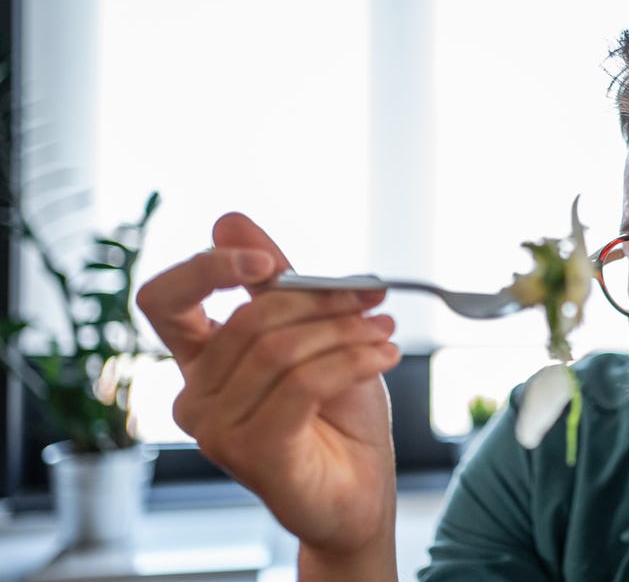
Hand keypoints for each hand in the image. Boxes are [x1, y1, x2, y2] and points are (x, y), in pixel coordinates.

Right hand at [137, 213, 400, 574]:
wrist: (360, 488)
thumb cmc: (335, 414)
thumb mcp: (313, 333)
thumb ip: (277, 283)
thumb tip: (229, 220)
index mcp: (200, 358)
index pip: (164, 299)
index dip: (207, 269)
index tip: (269, 263)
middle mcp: (195, 394)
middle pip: (249, 318)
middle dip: (321, 300)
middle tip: (371, 297)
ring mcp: (215, 427)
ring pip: (280, 349)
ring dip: (346, 332)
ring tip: (384, 332)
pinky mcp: (251, 451)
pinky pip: (302, 383)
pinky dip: (353, 360)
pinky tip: (384, 354)